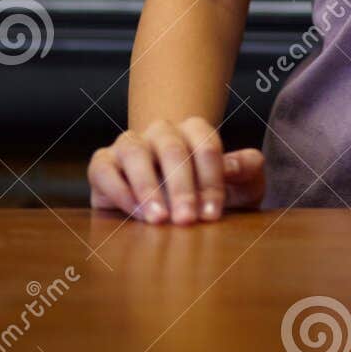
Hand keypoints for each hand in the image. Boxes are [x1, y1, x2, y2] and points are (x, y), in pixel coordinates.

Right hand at [88, 118, 265, 223]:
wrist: (168, 208)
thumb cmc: (208, 195)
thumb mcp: (241, 186)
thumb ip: (247, 170)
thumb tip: (232, 166)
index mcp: (194, 130)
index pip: (205, 143)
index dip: (212, 178)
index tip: (212, 214)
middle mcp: (161, 132)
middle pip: (172, 147)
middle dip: (182, 186)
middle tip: (187, 220)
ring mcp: (129, 145)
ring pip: (134, 151)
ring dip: (147, 187)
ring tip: (159, 219)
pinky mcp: (103, 164)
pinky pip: (104, 169)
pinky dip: (119, 191)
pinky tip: (136, 215)